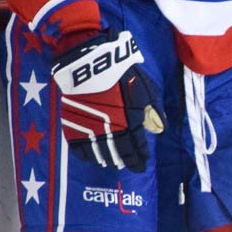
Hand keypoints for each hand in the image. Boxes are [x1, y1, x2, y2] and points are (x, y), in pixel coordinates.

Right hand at [50, 30, 164, 171]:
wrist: (90, 65)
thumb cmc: (122, 75)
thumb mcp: (145, 90)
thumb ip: (152, 111)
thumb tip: (159, 129)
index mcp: (130, 122)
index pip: (136, 147)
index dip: (139, 158)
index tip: (142, 165)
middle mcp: (110, 130)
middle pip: (118, 153)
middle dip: (124, 161)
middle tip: (127, 166)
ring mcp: (90, 129)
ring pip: (99, 153)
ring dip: (106, 159)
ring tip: (111, 163)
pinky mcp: (73, 125)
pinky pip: (79, 147)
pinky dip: (85, 155)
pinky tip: (91, 157)